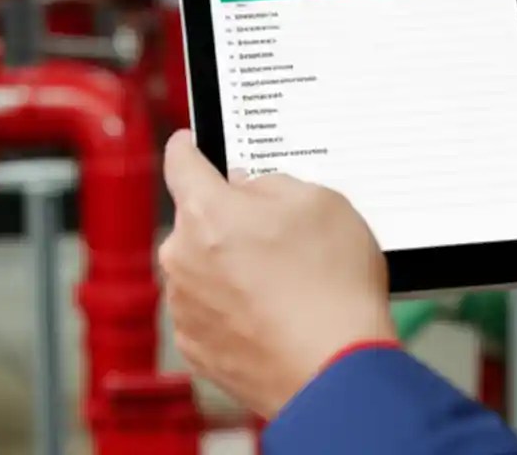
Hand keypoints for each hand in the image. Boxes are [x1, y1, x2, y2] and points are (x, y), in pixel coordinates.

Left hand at [159, 131, 394, 417]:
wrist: (335, 371)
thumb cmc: (332, 287)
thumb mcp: (320, 202)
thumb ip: (270, 183)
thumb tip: (248, 189)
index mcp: (206, 212)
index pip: (180, 163)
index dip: (187, 147)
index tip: (188, 144)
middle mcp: (182, 258)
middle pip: (197, 222)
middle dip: (229, 223)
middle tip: (278, 238)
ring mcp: (185, 307)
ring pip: (202, 269)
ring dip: (230, 270)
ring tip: (284, 287)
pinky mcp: (196, 348)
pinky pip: (209, 312)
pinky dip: (233, 312)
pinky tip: (272, 318)